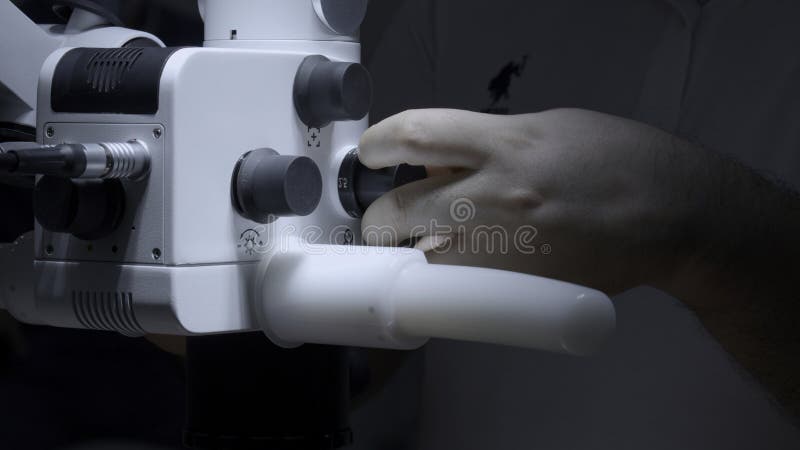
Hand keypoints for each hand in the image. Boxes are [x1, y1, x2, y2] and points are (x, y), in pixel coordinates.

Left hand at [359, 108, 688, 293]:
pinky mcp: (518, 288)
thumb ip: (487, 142)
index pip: (416, 135)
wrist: (672, 215)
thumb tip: (441, 163)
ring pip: (424, 260)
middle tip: (385, 220)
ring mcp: (504, 249)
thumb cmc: (618, 160)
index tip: (371, 151)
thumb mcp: (547, 128)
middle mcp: (496, 196)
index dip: (377, 142)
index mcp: (504, 144)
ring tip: (444, 242)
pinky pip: (464, 288)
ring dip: (419, 254)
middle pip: (396, 212)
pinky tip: (478, 264)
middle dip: (377, 221)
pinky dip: (456, 277)